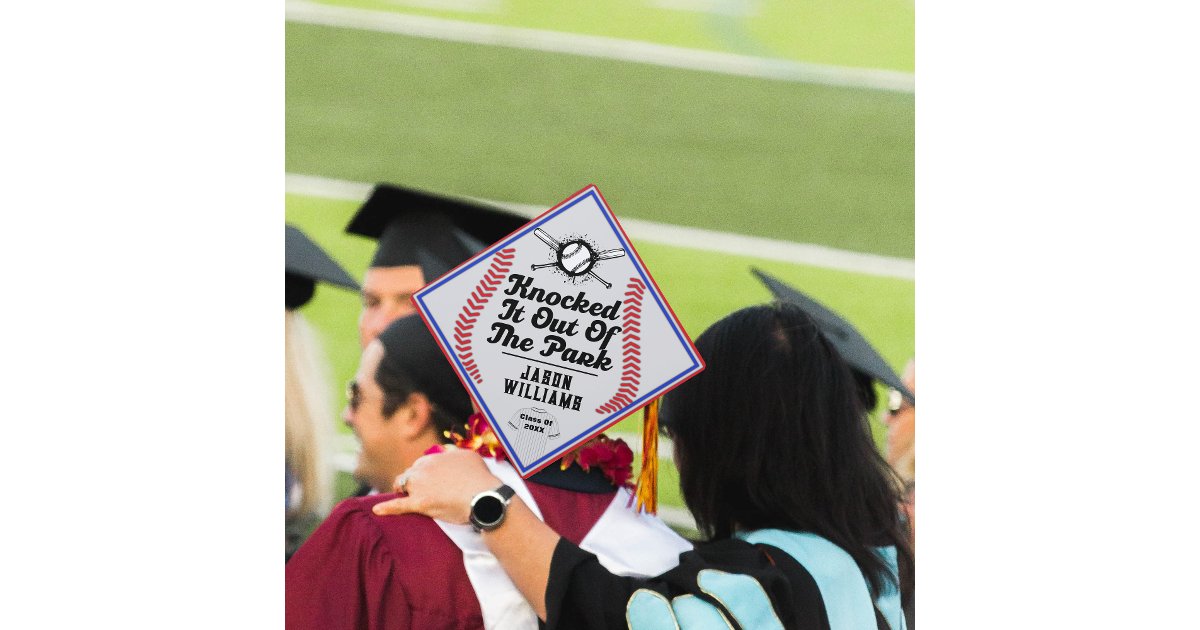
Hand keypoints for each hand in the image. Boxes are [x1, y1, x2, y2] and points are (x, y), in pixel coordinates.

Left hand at [372, 447, 501, 522]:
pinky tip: (377, 510)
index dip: (424, 473)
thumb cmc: (479, 477)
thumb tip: (446, 451)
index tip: (429, 479)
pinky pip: (398, 505)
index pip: (422, 464)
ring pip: (403, 486)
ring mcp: (420, 486)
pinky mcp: (419, 504)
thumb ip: (453, 452)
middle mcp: (424, 468)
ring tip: (402, 495)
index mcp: (435, 457)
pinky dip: (386, 508)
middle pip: (410, 474)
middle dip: (412, 480)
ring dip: (402, 490)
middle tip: (421, 490)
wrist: (484, 497)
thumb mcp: (468, 455)